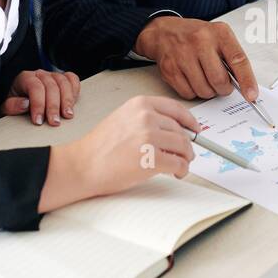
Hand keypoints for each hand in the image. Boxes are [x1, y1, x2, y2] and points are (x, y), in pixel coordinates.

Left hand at [2, 69, 81, 125]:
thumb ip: (12, 106)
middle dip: (53, 106)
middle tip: (54, 122)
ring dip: (67, 100)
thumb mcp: (6, 109)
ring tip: (67, 116)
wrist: (21, 105)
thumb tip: (25, 104)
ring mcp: (53, 75)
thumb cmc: (15, 107)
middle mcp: (40, 74)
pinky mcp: (64, 79)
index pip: (35, 88)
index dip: (38, 104)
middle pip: (51, 86)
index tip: (38, 121)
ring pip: (64, 83)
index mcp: (24, 78)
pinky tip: (72, 104)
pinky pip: (73, 80)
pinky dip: (75, 91)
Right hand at [72, 96, 201, 199]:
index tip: (195, 129)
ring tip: (178, 165)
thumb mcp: (124, 120)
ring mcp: (149, 137)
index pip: (176, 109)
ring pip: (184, 147)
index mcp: (140, 104)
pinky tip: (176, 172)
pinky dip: (182, 170)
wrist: (82, 164)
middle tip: (184, 155)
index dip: (189, 121)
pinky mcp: (152, 158)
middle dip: (186, 145)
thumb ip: (148, 119)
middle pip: (181, 131)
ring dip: (186, 158)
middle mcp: (146, 117)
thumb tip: (175, 130)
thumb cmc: (100, 147)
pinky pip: (179, 164)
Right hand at [133, 16, 259, 101]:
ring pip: (204, 90)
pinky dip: (193, 92)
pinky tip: (192, 80)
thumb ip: (232, 57)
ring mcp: (183, 55)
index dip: (247, 81)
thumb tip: (245, 86)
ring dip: (208, 92)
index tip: (252, 95)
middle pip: (219, 80)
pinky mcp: (170, 69)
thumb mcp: (218, 37)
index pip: (238, 59)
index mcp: (219, 33)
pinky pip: (188, 93)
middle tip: (222, 86)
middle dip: (223, 89)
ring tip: (205, 79)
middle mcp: (200, 42)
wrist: (164, 32)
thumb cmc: (196, 37)